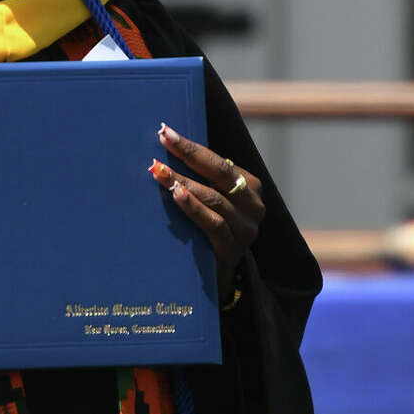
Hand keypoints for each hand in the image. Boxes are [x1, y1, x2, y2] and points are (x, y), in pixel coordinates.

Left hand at [149, 124, 263, 294]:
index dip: (192, 147)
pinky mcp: (233, 250)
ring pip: (216, 199)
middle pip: (221, 174)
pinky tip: (176, 194)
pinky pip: (214, 224)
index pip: (220, 162)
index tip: (166, 132)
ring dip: (184, 182)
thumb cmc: (205, 233)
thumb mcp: (209, 202)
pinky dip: (194, 207)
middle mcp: (254, 207)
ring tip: (160, 170)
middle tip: (162, 139)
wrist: (214, 281)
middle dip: (189, 154)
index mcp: (249, 188)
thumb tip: (165, 148)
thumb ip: (200, 180)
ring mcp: (246, 230)